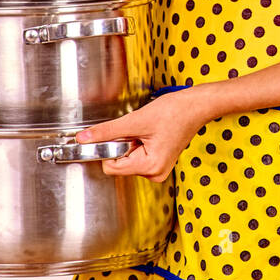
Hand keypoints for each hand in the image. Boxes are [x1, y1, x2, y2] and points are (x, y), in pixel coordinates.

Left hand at [75, 88, 211, 182]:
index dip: (108, 149)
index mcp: (150, 167)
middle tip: (138, 130)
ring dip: (131, 143)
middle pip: (120, 164)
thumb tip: (84, 139)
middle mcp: (155, 173)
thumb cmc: (175, 112)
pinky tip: (150, 133)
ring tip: (147, 131)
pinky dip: (137, 144)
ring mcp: (157, 169)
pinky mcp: (158, 163)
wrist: (195, 106)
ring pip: (127, 159)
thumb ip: (106, 132)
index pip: (111, 167)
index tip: (115, 134)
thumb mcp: (135, 121)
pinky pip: (136, 156)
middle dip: (123, 145)